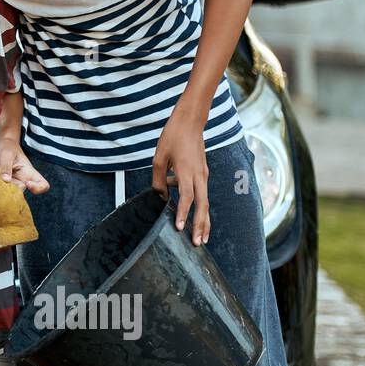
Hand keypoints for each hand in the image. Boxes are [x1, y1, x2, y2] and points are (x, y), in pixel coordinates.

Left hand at [0, 139, 49, 193]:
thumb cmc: (7, 148)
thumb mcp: (6, 154)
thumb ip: (6, 166)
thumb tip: (6, 180)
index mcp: (29, 172)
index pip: (43, 185)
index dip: (38, 188)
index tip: (27, 184)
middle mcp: (23, 179)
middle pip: (22, 192)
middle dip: (13, 190)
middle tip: (4, 182)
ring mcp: (13, 182)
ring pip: (11, 193)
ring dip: (3, 190)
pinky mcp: (4, 184)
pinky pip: (2, 191)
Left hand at [152, 107, 210, 245]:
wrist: (190, 122)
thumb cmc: (173, 137)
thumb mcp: (159, 158)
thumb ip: (159, 180)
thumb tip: (161, 196)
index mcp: (187, 171)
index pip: (187, 197)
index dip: (183, 213)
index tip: (179, 227)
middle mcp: (199, 176)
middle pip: (202, 205)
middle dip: (200, 225)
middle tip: (198, 243)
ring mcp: (203, 175)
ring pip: (205, 202)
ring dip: (203, 220)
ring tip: (201, 237)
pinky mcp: (203, 174)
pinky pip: (202, 194)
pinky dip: (199, 207)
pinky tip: (187, 213)